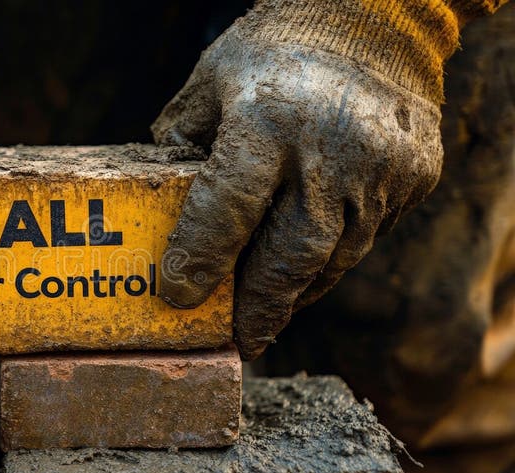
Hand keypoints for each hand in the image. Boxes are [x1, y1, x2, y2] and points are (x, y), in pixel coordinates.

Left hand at [152, 23, 441, 360]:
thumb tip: (161, 205)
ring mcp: (380, 167)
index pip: (226, 208)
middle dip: (261, 306)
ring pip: (335, 255)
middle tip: (241, 338)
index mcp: (267, 120)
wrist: (377, 19)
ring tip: (271, 312)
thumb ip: (181, 141)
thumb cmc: (275, 51)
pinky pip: (368, 234)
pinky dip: (333, 255)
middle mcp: (330, 150)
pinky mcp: (413, 175)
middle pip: (291, 254)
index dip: (199, 258)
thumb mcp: (210, 82)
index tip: (178, 295)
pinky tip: (310, 265)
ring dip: (299, 290)